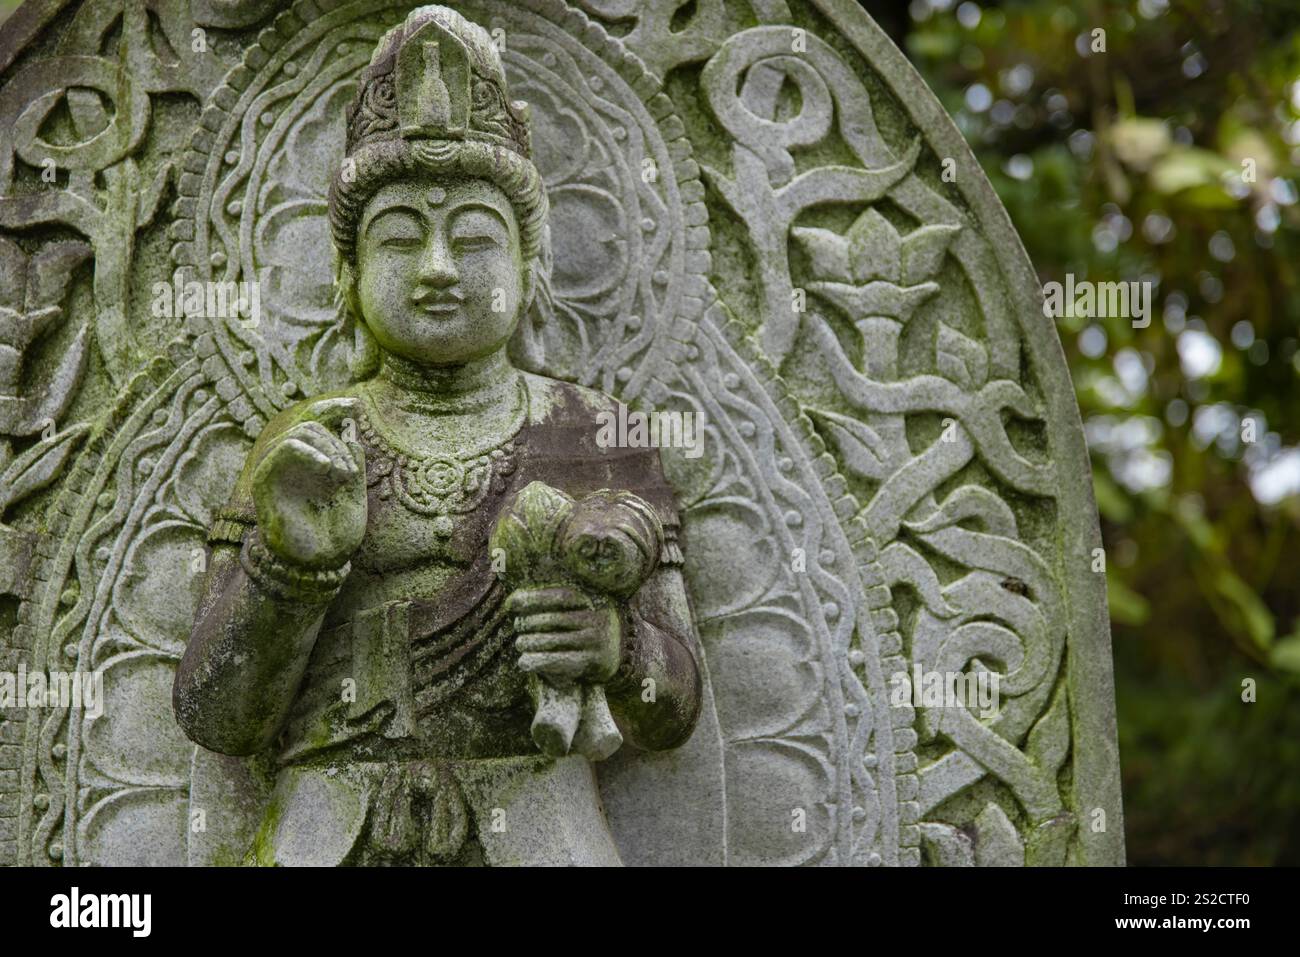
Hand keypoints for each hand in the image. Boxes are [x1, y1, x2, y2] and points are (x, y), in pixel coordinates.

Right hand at [252, 417, 365, 569]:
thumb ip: (351, 462)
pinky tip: (327, 467)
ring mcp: (277, 470)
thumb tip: (351, 433)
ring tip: (342, 475)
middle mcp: (292, 464)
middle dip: (337, 442)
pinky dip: (308, 451)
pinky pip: (283, 449)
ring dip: (328, 448)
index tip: (356, 406)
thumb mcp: (353, 492)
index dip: (333, 408)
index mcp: (312, 463)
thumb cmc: (336, 534)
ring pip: (298, 433)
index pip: (316, 422)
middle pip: (310, 424)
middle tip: (350, 473)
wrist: (319, 565)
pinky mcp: (265, 481)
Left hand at [508, 586, 621, 683]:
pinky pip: (559, 661)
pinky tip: (523, 661)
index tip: (512, 602)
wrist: (613, 654)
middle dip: (530, 622)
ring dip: (530, 642)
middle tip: (517, 626)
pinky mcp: (592, 662)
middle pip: (554, 619)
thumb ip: (548, 605)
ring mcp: (595, 642)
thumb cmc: (581, 629)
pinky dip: (537, 661)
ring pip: (553, 641)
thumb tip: (511, 601)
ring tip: (519, 643)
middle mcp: (595, 620)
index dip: (536, 598)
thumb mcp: (572, 611)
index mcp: (591, 602)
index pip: (561, 596)